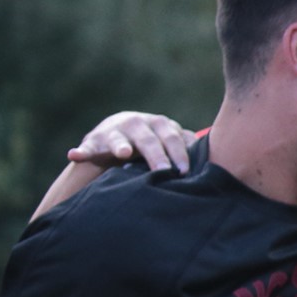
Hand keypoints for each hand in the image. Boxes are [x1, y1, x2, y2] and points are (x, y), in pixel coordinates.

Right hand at [67, 111, 192, 171]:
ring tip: (123, 153)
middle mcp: (138, 123)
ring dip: (120, 145)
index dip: (180, 154)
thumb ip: (187, 148)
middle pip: (150, 141)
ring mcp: (115, 131)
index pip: (174, 138)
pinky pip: (87, 147)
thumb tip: (221, 160)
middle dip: (157, 156)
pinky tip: (75, 155)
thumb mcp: (170, 143)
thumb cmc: (154, 145)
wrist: (118, 136)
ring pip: (119, 139)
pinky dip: (82, 151)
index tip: (186, 172)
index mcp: (161, 125)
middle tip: (164, 172)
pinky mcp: (94, 140)